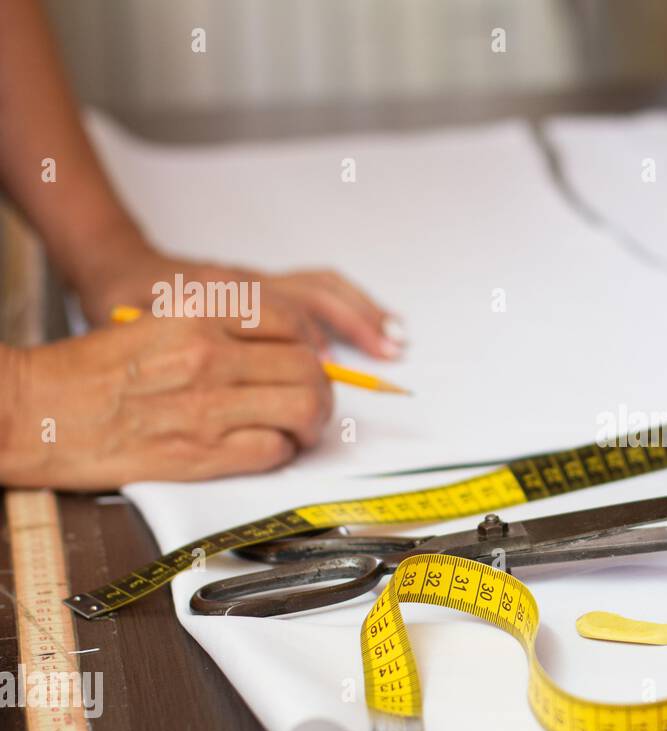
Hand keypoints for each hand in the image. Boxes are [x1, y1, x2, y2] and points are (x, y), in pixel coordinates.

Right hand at [0, 314, 332, 489]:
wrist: (31, 409)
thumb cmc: (89, 371)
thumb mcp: (157, 321)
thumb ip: (218, 328)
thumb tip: (281, 349)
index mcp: (197, 315)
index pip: (293, 322)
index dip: (313, 346)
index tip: (312, 359)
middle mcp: (208, 355)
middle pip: (309, 369)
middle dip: (322, 389)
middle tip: (313, 400)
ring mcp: (207, 406)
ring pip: (303, 410)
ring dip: (311, 424)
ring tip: (299, 429)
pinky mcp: (200, 453)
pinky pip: (274, 450)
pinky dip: (281, 451)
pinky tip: (267, 448)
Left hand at [75, 246, 405, 359]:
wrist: (115, 266)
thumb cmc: (123, 302)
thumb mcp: (138, 324)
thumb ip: (178, 341)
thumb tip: (230, 364)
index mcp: (222, 294)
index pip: (283, 314)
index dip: (312, 345)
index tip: (326, 373)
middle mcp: (249, 284)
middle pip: (317, 294)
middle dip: (359, 321)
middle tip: (389, 350)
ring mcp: (260, 283)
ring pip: (323, 288)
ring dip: (363, 310)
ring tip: (395, 336)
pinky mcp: (264, 286)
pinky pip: (317, 289)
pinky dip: (350, 305)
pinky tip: (370, 325)